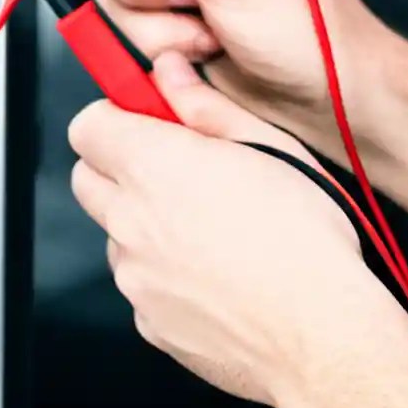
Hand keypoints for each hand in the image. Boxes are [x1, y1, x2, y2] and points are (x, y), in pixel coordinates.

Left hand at [68, 50, 399, 406]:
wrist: (319, 332)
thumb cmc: (307, 241)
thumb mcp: (272, 148)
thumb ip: (207, 107)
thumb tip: (172, 75)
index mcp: (157, 167)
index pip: (89, 124)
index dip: (118, 115)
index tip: (148, 117)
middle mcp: (132, 221)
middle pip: (88, 178)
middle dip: (123, 165)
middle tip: (183, 169)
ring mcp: (135, 277)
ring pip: (119, 235)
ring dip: (151, 225)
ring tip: (220, 231)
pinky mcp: (149, 322)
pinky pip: (145, 286)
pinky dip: (171, 276)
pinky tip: (224, 275)